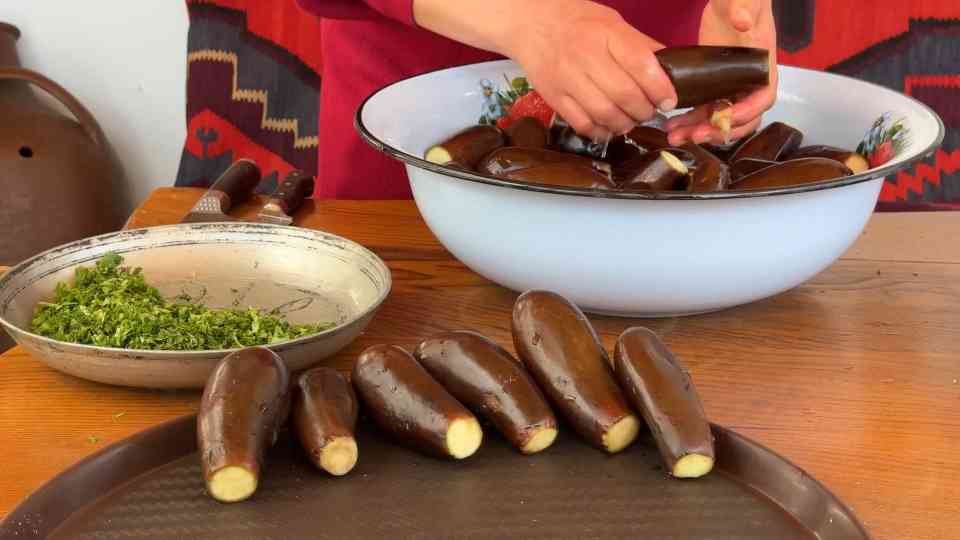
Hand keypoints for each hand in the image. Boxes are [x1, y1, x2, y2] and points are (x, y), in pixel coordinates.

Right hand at [414, 0, 677, 140]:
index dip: (660, 88)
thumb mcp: (613, 23)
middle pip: (624, 94)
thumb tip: (672, 70)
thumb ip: (640, 46)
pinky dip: (600, 132)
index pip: (641, 64)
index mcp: (607, 33)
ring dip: (625, 124)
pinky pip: (581, 123)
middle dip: (645, 111)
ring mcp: (568, 79)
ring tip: (630, 121)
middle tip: (650, 112)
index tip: (669, 100)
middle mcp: (587, 56)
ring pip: (604, 114)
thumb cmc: (579, 22)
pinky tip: (608, 128)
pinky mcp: (554, 97)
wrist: (532, 23)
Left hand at [664, 0, 777, 145]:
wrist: (728, 2)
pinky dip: (690, 121)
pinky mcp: (714, 87)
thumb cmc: (743, 2)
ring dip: (698, 131)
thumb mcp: (745, 3)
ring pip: (719, 119)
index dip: (745, 112)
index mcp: (763, 69)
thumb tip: (742, 22)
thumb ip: (745, 10)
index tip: (723, 117)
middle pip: (741, 118)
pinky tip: (672, 126)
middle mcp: (750, 84)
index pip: (762, 99)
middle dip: (718, 130)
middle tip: (694, 135)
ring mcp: (731, 88)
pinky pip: (705, 111)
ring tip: (675, 136)